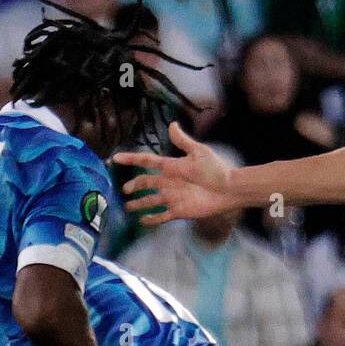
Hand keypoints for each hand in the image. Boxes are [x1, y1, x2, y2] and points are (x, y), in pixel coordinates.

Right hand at [113, 120, 233, 224]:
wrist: (228, 190)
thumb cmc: (215, 170)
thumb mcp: (198, 152)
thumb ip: (183, 141)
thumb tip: (172, 124)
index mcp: (171, 167)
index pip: (147, 161)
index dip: (132, 159)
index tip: (116, 159)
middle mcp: (169, 182)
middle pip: (146, 183)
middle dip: (134, 186)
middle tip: (124, 190)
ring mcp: (173, 197)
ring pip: (151, 200)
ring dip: (139, 203)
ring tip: (128, 207)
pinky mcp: (179, 211)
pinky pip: (162, 216)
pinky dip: (152, 219)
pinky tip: (142, 220)